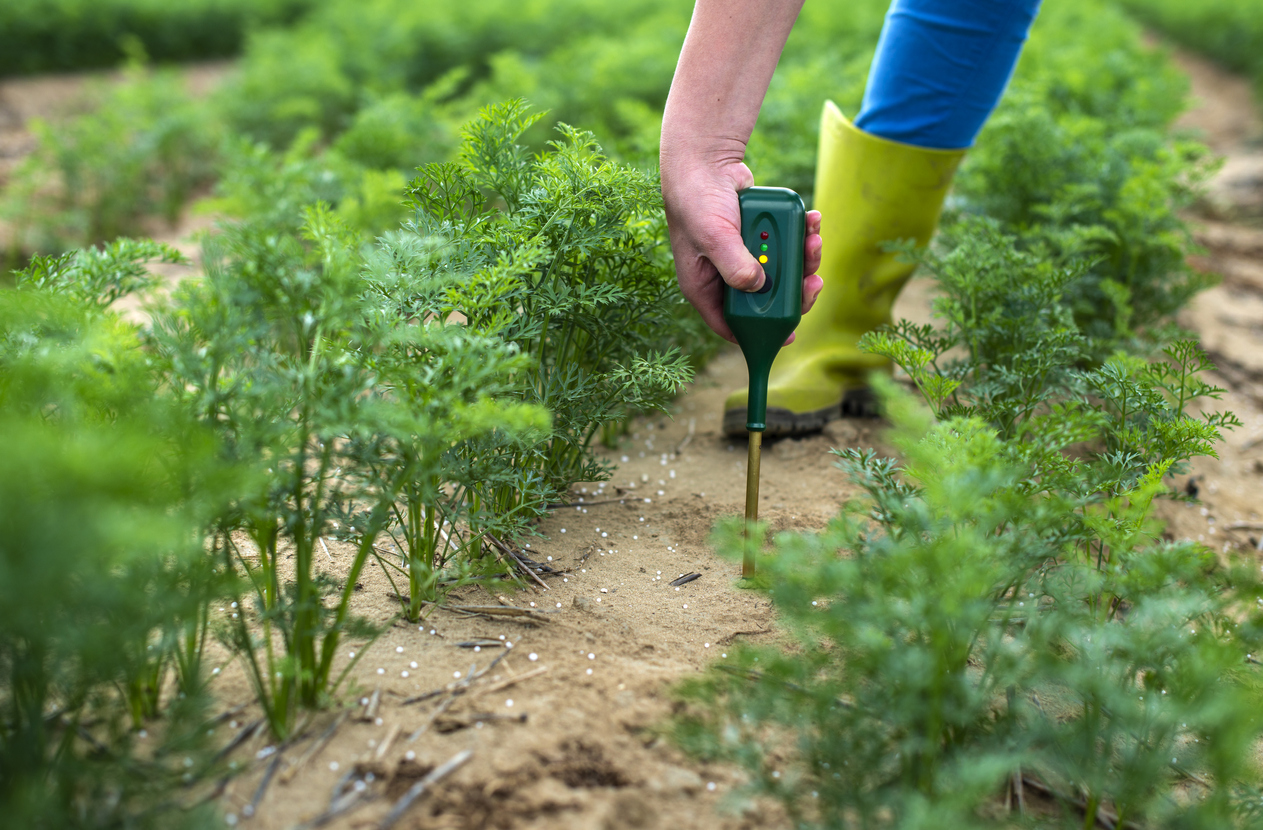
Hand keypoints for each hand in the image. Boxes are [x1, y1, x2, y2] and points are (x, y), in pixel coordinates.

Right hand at [663, 157, 822, 343]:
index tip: (789, 334)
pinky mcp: (759, 237)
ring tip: (815, 239)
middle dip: (793, 291)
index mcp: (705, 287)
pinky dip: (801, 235)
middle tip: (814, 281)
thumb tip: (760, 287)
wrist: (705, 159)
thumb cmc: (697, 199)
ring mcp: (744, 257)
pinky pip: (785, 245)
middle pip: (765, 301)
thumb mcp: (713, 236)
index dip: (759, 333)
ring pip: (781, 272)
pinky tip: (811, 221)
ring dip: (803, 259)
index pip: (731, 323)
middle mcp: (725, 277)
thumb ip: (735, 265)